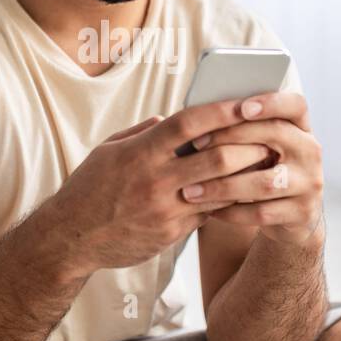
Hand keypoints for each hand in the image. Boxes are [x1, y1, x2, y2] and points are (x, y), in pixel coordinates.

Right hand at [46, 101, 272, 273]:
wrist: (71, 239)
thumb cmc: (89, 188)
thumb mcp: (109, 151)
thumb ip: (143, 134)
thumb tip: (172, 121)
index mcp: (140, 152)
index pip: (188, 124)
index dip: (220, 111)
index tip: (245, 101)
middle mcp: (155, 180)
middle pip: (214, 158)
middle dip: (247, 147)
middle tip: (270, 138)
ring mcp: (164, 210)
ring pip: (219, 190)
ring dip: (246, 177)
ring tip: (267, 165)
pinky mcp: (170, 234)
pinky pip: (208, 214)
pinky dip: (228, 201)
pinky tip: (245, 192)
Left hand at [176, 91, 325, 247]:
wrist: (291, 217)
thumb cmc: (264, 171)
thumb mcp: (261, 147)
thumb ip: (242, 129)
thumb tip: (198, 113)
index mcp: (300, 127)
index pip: (295, 105)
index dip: (271, 103)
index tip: (241, 107)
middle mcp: (310, 151)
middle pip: (276, 135)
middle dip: (231, 137)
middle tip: (195, 145)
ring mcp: (309, 183)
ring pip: (263, 181)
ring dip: (222, 186)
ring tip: (191, 189)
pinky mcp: (302, 213)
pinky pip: (261, 212)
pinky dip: (231, 212)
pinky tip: (208, 210)